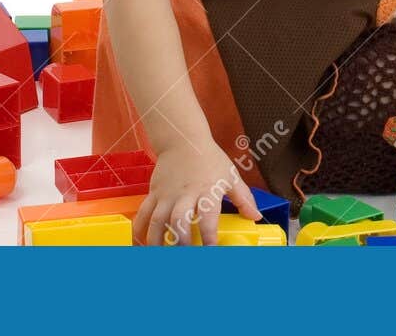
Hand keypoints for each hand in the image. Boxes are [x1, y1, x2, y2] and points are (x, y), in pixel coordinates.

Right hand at [133, 140, 260, 245]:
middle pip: (179, 220)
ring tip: (160, 255)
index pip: (208, 216)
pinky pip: (144, 212)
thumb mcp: (230, 175)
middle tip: (184, 256)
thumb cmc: (209, 158)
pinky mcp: (154, 192)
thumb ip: (243, 198)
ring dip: (158, 240)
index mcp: (207, 191)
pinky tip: (140, 242)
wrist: (183, 140)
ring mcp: (167, 194)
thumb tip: (255, 216)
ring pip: (158, 219)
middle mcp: (185, 194)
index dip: (209, 236)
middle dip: (180, 241)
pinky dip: (140, 228)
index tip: (211, 251)